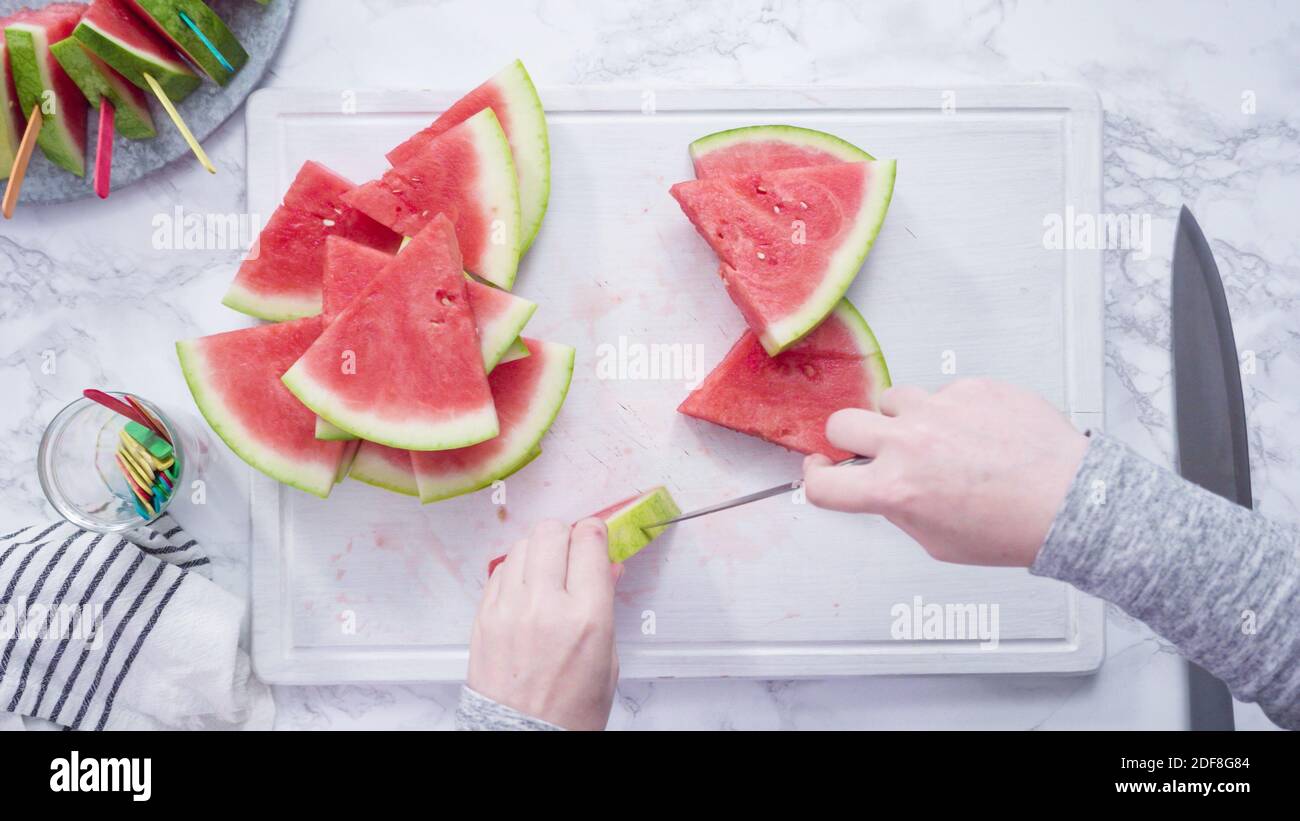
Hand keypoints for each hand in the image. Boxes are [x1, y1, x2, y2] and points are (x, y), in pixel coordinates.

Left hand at [467, 518, 619, 729]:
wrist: (522, 737)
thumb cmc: (568, 711)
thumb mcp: (607, 659)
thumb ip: (604, 604)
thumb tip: (606, 567)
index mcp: (585, 618)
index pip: (589, 540)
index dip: (596, 532)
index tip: (597, 536)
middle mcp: (544, 606)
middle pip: (552, 532)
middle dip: (567, 534)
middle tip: (573, 550)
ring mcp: (508, 609)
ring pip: (522, 544)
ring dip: (540, 550)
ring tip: (548, 571)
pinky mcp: (484, 616)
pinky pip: (500, 570)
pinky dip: (516, 570)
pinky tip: (526, 589)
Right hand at [803, 378, 1087, 566]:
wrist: (1068, 502)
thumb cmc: (1012, 528)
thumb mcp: (937, 541)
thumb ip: (898, 509)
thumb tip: (883, 489)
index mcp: (895, 489)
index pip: (822, 484)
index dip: (815, 479)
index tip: (822, 471)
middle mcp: (910, 443)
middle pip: (842, 423)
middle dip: (849, 439)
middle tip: (872, 448)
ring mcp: (940, 409)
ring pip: (892, 398)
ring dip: (903, 418)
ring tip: (938, 439)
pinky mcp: (972, 387)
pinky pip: (944, 392)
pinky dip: (953, 410)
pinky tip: (978, 433)